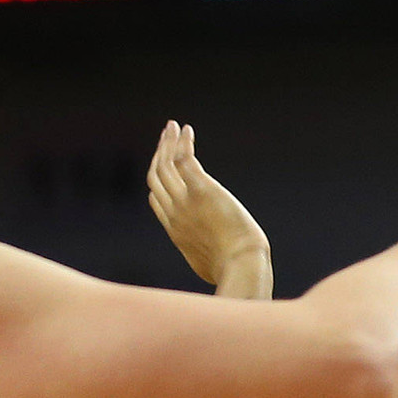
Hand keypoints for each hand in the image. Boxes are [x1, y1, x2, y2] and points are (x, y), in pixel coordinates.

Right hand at [146, 121, 269, 288]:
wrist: (241, 267)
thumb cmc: (235, 270)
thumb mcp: (213, 267)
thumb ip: (209, 256)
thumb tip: (219, 261)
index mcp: (176, 232)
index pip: (156, 200)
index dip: (158, 181)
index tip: (165, 165)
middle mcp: (174, 214)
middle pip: (156, 177)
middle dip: (158, 155)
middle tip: (165, 137)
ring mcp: (185, 202)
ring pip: (165, 165)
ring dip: (167, 143)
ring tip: (172, 126)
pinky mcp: (201, 190)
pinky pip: (184, 160)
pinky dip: (182, 143)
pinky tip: (186, 130)